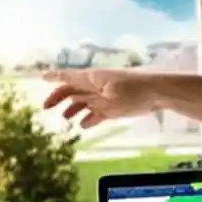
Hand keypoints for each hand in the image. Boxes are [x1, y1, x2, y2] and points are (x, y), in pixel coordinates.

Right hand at [40, 69, 156, 127]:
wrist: (159, 92)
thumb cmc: (134, 93)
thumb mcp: (108, 101)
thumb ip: (89, 101)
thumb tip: (71, 99)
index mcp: (94, 78)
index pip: (69, 76)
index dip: (54, 77)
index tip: (41, 77)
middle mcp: (98, 84)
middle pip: (74, 89)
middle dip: (60, 97)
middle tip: (46, 107)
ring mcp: (107, 94)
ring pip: (86, 100)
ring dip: (74, 108)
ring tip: (66, 118)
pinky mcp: (116, 104)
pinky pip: (99, 111)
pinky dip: (90, 117)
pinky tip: (84, 125)